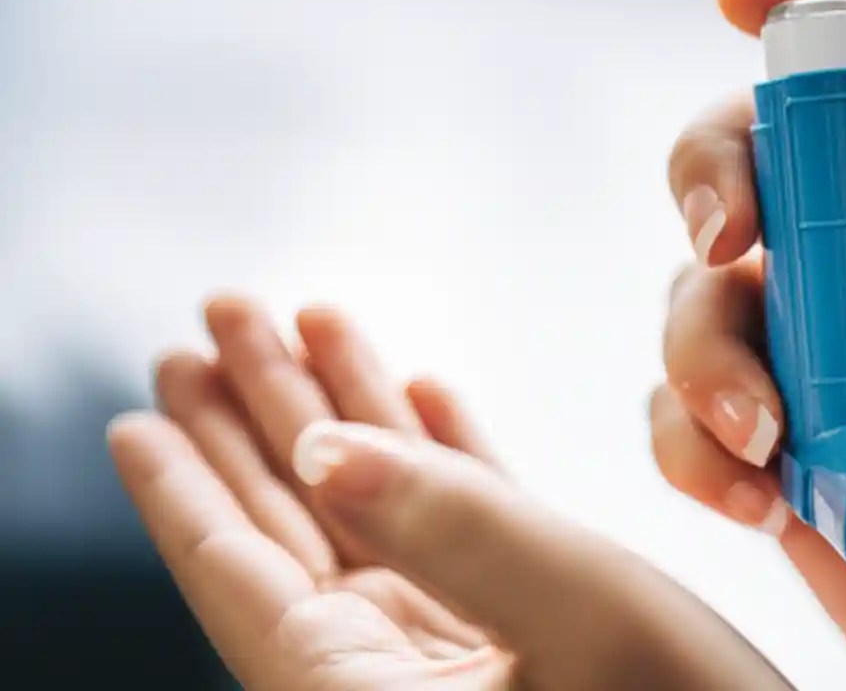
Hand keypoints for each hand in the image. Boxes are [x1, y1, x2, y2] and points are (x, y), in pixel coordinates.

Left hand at [109, 297, 792, 690]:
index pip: (243, 577)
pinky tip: (430, 398)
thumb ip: (448, 523)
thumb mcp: (577, 611)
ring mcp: (466, 674)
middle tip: (224, 317)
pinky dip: (444, 468)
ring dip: (354, 422)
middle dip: (266, 416)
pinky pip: (459, 548)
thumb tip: (320, 455)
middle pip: (302, 534)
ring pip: (379, 526)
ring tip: (318, 325)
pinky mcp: (527, 659)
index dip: (186, 482)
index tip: (143, 400)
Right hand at [652, 0, 845, 687]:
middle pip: (744, 166)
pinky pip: (674, 412)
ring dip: (707, 364)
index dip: (802, 14)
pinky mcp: (764, 444)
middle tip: (728, 245)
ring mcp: (810, 359)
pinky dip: (694, 450)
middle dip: (712, 188)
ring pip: (689, 299)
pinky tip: (759, 500)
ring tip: (767, 446)